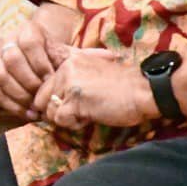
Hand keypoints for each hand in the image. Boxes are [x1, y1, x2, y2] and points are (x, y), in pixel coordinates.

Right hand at [0, 19, 71, 120]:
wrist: (38, 53)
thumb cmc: (53, 55)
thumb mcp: (60, 51)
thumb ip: (62, 60)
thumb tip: (63, 80)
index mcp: (27, 30)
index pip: (29, 44)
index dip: (41, 64)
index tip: (53, 81)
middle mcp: (7, 41)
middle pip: (12, 60)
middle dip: (30, 82)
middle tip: (43, 97)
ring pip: (1, 77)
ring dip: (20, 96)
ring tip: (36, 109)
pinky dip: (10, 105)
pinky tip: (26, 113)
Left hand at [32, 49, 156, 130]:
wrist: (144, 91)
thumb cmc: (121, 87)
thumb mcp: (90, 74)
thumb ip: (69, 82)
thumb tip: (47, 103)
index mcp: (68, 61)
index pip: (44, 86)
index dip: (56, 101)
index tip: (74, 104)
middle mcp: (65, 69)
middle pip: (42, 99)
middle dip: (59, 110)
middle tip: (82, 110)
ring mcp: (69, 84)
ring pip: (49, 111)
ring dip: (67, 118)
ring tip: (88, 112)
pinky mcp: (75, 100)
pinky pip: (60, 119)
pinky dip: (74, 124)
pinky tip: (90, 117)